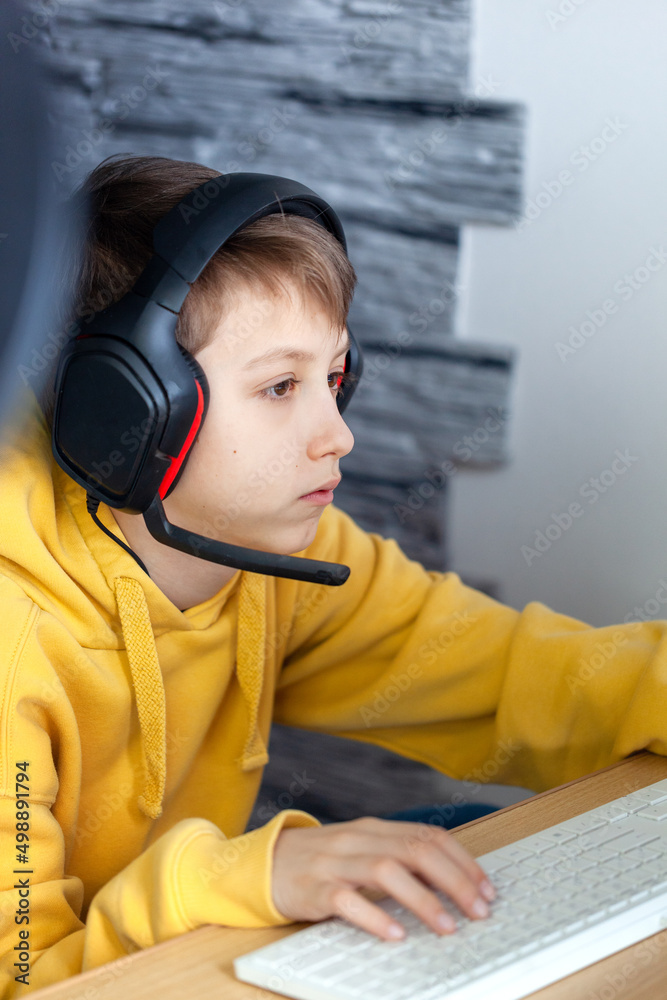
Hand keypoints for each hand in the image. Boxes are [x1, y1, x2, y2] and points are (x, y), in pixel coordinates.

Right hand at [271, 816, 494, 939]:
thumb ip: (398, 858)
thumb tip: (453, 882)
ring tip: (447, 926)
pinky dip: (373, 916)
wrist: (264, 863)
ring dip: (423, 899)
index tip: (487, 890)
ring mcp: (335, 862)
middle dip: (454, 880)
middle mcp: (358, 839)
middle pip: (415, 850)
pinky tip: (394, 934)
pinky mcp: (313, 889)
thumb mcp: (362, 850)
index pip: (429, 836)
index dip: (463, 862)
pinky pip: (346, 900)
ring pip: (386, 870)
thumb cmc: (322, 861)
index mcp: (375, 828)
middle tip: (479, 911)